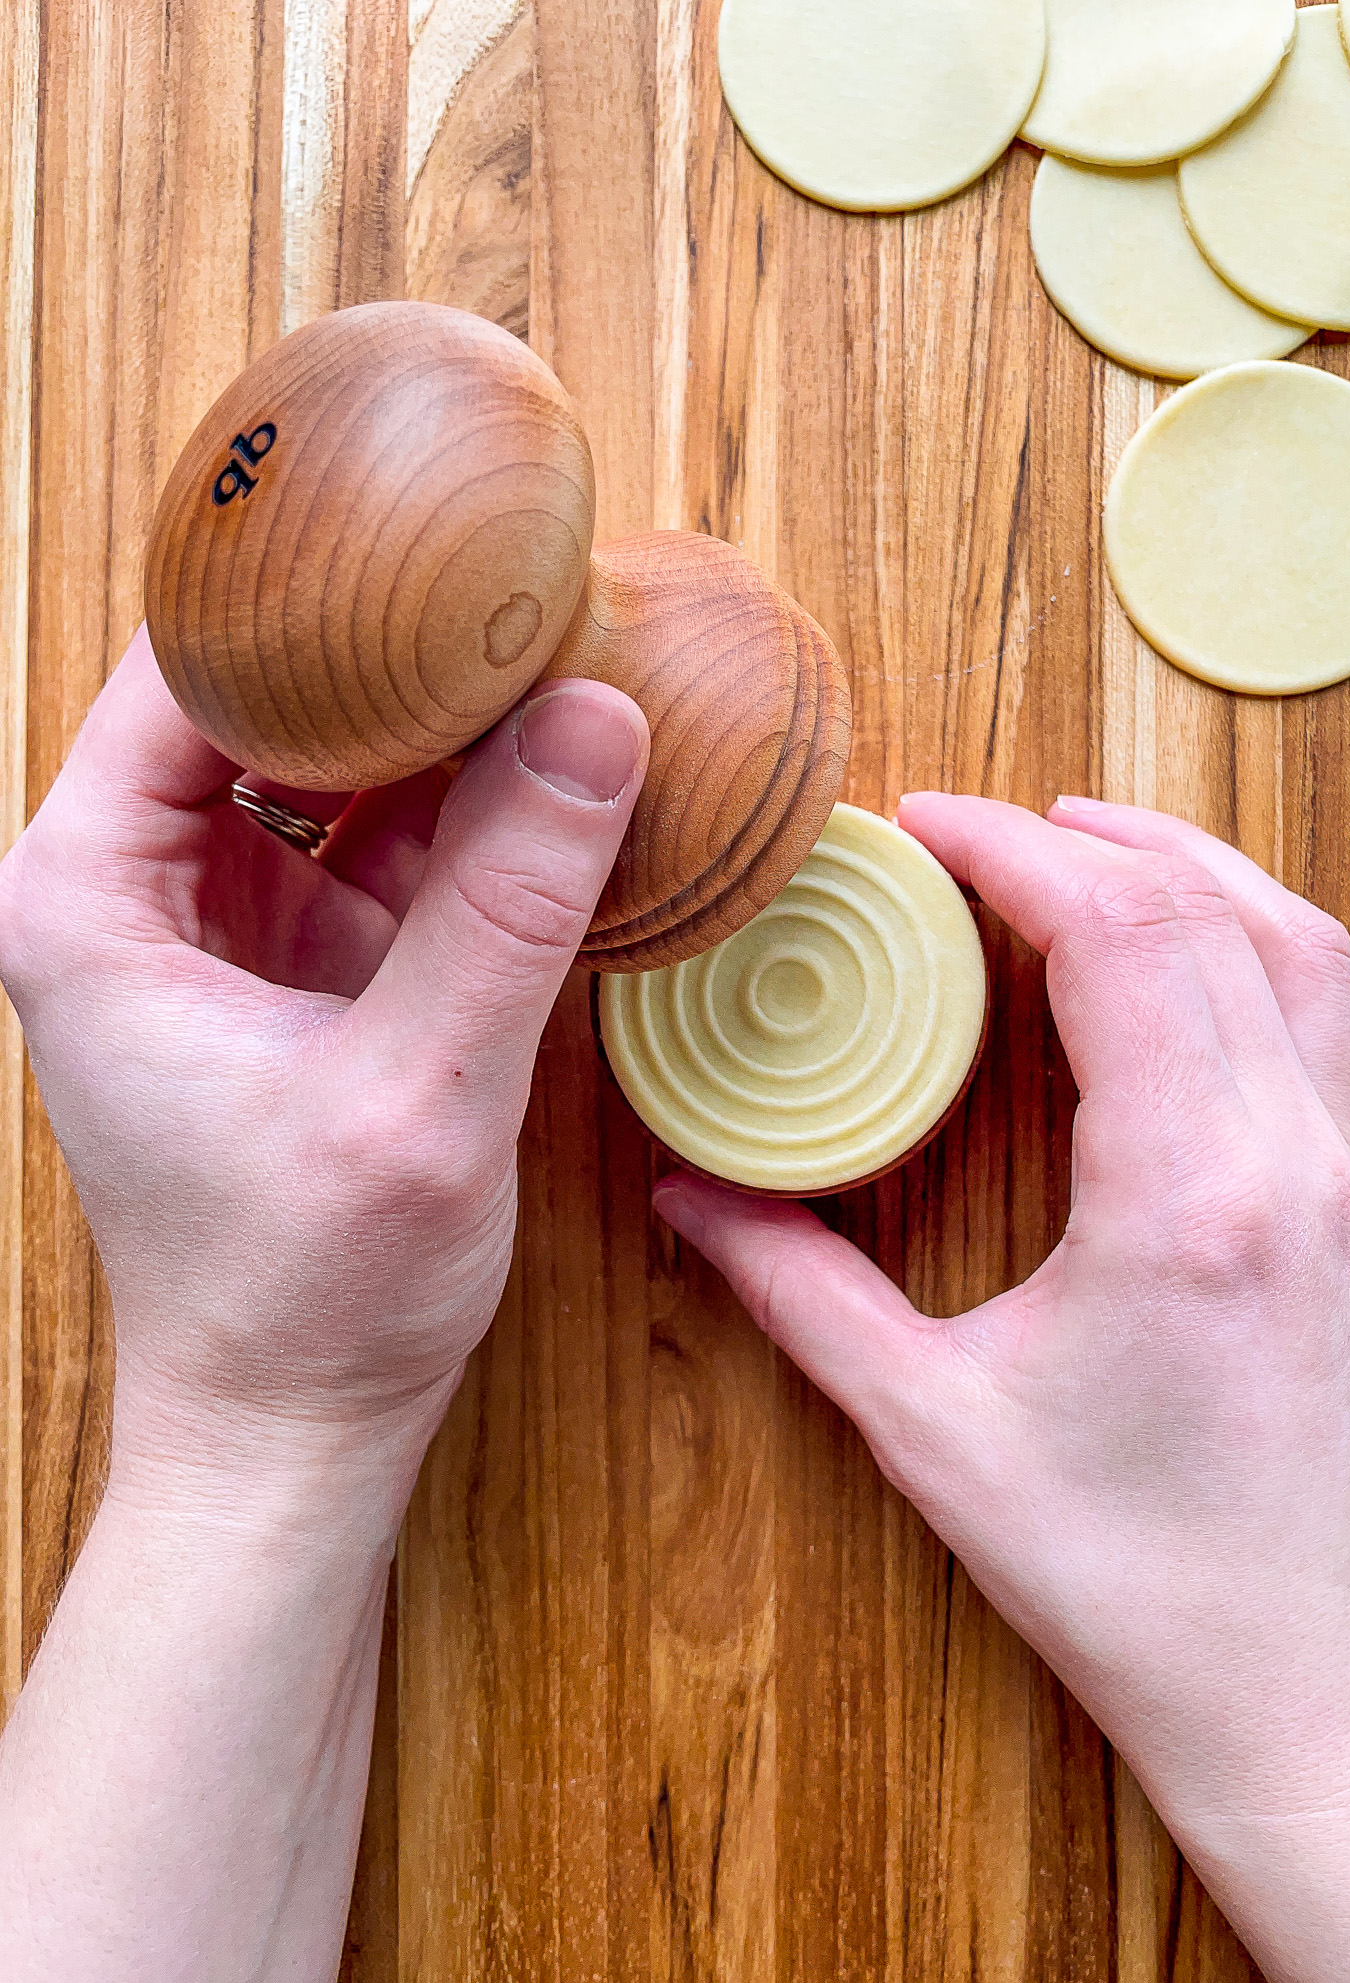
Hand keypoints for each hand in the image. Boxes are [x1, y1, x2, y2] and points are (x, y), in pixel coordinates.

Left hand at [0, 626, 649, 1502]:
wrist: (296, 1434)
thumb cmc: (300, 1297)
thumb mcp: (415, 1096)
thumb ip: (506, 906)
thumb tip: (598, 723)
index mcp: (90, 895)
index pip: (182, 670)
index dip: (300, 587)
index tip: (424, 521)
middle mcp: (145, 889)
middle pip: (265, 699)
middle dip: (393, 643)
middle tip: (522, 570)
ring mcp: (233, 923)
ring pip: (340, 766)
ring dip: (444, 720)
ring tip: (555, 644)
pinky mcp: (313, 966)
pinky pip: (394, 844)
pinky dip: (474, 809)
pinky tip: (557, 771)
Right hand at [655, 793, 1349, 1982]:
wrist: (1286, 1684)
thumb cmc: (1118, 1575)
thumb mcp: (929, 1429)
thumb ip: (798, 1292)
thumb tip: (688, 1197)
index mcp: (1184, 1194)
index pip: (1116, 936)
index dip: (1011, 852)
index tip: (921, 826)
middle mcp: (1289, 1164)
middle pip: (1209, 914)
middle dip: (1087, 838)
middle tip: (977, 832)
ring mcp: (1348, 1187)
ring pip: (1305, 954)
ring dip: (1200, 874)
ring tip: (1093, 847)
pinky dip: (1286, 970)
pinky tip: (1220, 976)